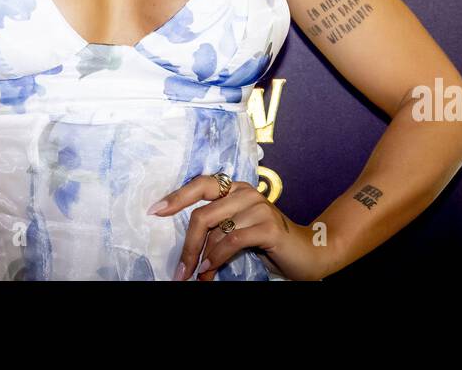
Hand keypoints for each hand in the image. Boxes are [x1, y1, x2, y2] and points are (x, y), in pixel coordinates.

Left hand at [148, 173, 328, 280]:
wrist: (307, 253)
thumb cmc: (267, 243)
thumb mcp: (238, 230)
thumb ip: (217, 228)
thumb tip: (188, 247)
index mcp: (235, 189)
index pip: (201, 184)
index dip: (176, 197)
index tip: (154, 211)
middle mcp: (245, 192)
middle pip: (202, 214)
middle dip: (187, 245)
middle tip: (180, 271)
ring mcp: (258, 207)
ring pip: (216, 231)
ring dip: (203, 259)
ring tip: (197, 278)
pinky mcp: (268, 226)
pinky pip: (233, 241)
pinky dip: (217, 258)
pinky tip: (210, 271)